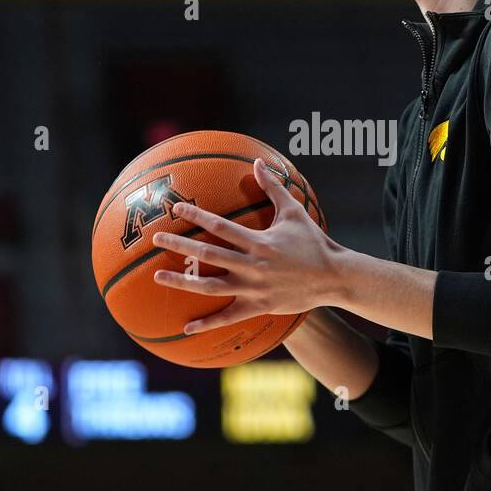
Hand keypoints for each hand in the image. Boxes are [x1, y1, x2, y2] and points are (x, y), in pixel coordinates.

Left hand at [151, 158, 343, 333]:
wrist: (334, 277)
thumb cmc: (313, 242)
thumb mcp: (293, 212)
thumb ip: (272, 188)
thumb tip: (258, 163)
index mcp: (258, 241)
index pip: (220, 226)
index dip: (196, 216)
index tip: (176, 209)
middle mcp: (252, 265)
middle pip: (207, 255)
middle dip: (179, 246)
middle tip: (156, 238)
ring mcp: (254, 288)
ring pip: (210, 286)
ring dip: (182, 282)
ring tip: (157, 276)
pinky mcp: (258, 306)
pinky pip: (228, 317)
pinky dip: (207, 323)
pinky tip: (186, 327)